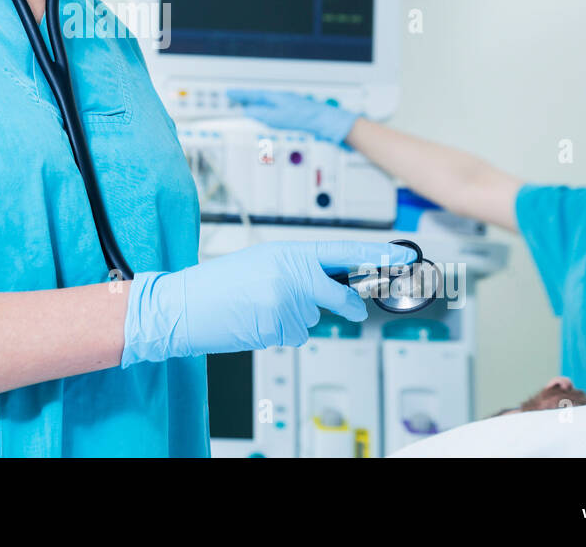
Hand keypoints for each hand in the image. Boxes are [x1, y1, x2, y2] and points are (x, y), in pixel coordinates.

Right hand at [122, 240, 415, 365]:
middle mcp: (289, 272)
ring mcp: (283, 300)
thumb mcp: (261, 262)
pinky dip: (278, 334)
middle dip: (348, 305)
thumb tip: (331, 289)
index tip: (402, 255)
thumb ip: (297, 270)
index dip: (377, 253)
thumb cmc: (218, 284)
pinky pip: (293, 336)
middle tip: (355, 310)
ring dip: (294, 320)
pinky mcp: (275, 326)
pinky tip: (255, 323)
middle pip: (337, 295)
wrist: (182, 305)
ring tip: (261, 309)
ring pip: (312, 320)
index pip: (342, 250)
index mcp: (287, 251)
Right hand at [227, 88, 359, 146]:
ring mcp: (287, 105)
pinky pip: (273, 110)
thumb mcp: (276, 118)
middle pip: (258, 97)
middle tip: (233, 97)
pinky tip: (266, 117)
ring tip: (246, 107)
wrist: (324, 121)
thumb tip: (247, 112)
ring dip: (255, 105)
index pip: (252, 94)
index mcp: (275, 97)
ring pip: (266, 104)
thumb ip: (260, 114)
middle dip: (245, 98)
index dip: (239, 94)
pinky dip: (265, 112)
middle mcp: (280, 98)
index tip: (228, 93)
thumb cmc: (304, 117)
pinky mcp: (292, 113)